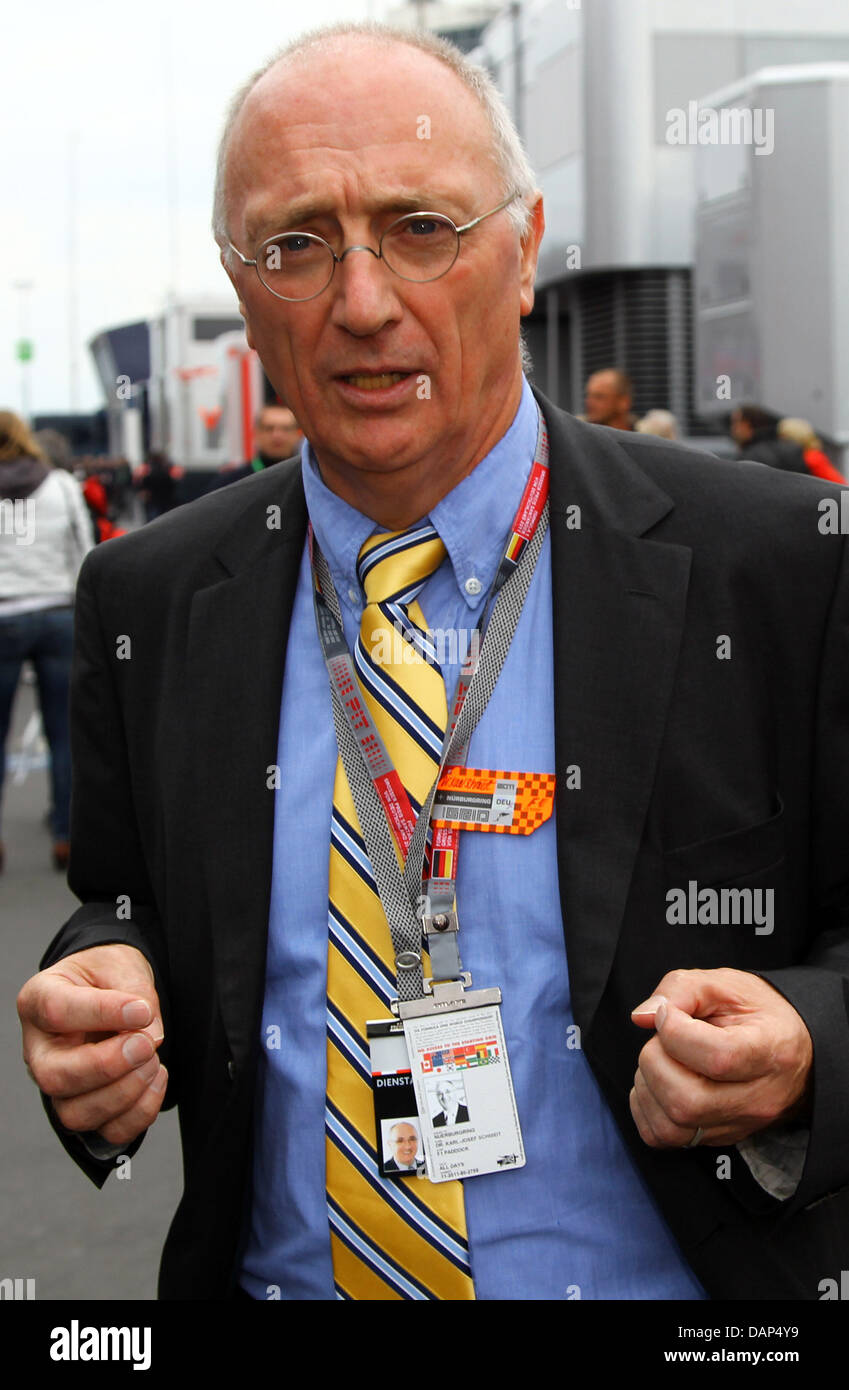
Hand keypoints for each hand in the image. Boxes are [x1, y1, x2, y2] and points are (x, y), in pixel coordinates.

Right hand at [17, 945, 166, 1147]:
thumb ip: (135, 993)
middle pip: (54, 1076)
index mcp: (39, 1000)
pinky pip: (108, 1131)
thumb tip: (149, 1034)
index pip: (56, 1011)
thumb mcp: (120, 964)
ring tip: (152, 1060)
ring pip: (76, 1114)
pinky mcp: (87, 1107)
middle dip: (108, 1065)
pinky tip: (155, 1079)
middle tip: (144, 1043)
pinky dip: (139, 1113)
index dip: (103, 1013)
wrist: (112, 991)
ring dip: (124, 1092)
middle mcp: (40, 1049)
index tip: (142, 1011)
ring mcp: (59, 1085)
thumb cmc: (107, 976)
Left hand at [629, 968, 811, 1147]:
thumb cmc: (759, 1015)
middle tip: (663, 1039)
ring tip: (661, 1059)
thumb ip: (681, 990)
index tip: (670, 1014)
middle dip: (655, 1061)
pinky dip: (645, 1107)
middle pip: (687, 1100)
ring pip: (671, 1126)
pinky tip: (658, 1081)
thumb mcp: (725, 984)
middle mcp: (756, 1099)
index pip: (717, 1058)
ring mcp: (736, 1125)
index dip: (676, 1032)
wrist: (795, 1051)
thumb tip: (643, 1016)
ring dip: (648, 1086)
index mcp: (768, 1051)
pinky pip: (661, 1137)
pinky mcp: (716, 1137)